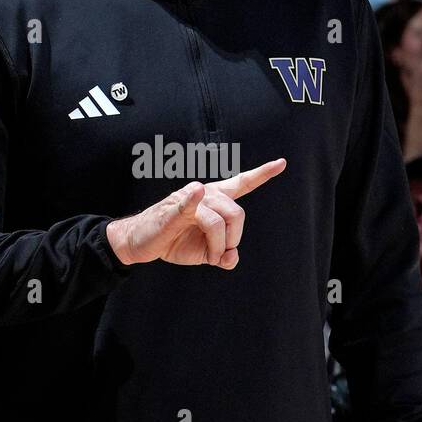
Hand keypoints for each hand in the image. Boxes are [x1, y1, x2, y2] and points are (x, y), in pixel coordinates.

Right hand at [105, 159, 285, 268]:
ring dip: (219, 245)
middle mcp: (205, 194)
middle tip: (220, 254)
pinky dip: (195, 199)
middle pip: (238, 213)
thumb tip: (232, 257)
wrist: (140, 242)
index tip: (281, 163)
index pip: (241, 183)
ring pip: (220, 221)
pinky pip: (190, 204)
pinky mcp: (174, 210)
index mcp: (215, 200)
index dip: (262, 174)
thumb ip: (224, 255)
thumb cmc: (172, 241)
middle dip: (234, 239)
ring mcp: (190, 200)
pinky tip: (197, 192)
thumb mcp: (204, 253)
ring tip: (210, 255)